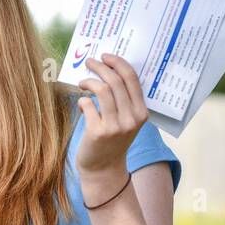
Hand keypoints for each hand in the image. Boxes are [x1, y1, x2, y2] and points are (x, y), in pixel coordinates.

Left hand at [75, 53, 146, 177]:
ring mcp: (115, 126)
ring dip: (89, 81)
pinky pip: (88, 105)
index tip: (106, 56)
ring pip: (102, 90)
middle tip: (90, 62)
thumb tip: (108, 69)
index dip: (118, 63)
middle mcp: (131, 119)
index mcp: (141, 112)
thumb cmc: (113, 139)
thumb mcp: (126, 120)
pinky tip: (82, 104)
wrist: (103, 169)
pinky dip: (83, 101)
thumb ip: (124, 100)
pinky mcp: (98, 132)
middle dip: (100, 67)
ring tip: (82, 82)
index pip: (132, 79)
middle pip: (115, 81)